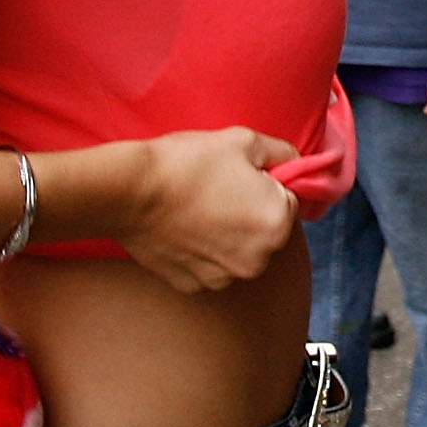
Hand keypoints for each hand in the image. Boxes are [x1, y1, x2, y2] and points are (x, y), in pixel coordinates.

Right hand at [112, 126, 303, 292]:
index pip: (288, 201)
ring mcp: (224, 277)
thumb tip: (298, 163)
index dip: (265, 184)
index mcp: (276, 224)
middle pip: (265, 232)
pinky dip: (200, 252)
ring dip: (226, 235)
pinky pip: (208, 266)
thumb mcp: (244, 141)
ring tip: (196, 209)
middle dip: (249, 212)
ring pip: (237, 252)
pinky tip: (182, 229)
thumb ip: (283, 153)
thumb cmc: (186, 163)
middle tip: (216, 190)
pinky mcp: (194, 285)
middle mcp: (257, 260)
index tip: (238, 176)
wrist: (127, 190)